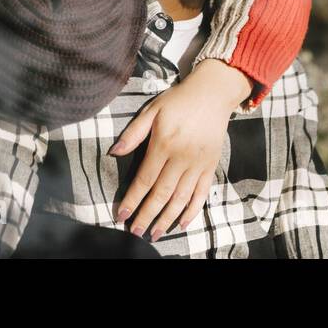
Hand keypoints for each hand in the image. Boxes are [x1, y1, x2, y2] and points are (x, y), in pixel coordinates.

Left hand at [109, 59, 251, 240]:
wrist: (213, 93)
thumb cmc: (178, 100)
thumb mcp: (152, 110)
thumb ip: (134, 133)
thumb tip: (114, 152)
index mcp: (164, 144)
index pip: (145, 179)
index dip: (132, 199)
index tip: (121, 215)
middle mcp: (182, 158)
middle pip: (161, 194)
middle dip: (146, 216)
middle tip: (135, 233)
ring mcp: (198, 164)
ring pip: (181, 198)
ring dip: (166, 219)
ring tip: (155, 234)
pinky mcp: (211, 166)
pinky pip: (201, 194)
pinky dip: (192, 211)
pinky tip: (181, 223)